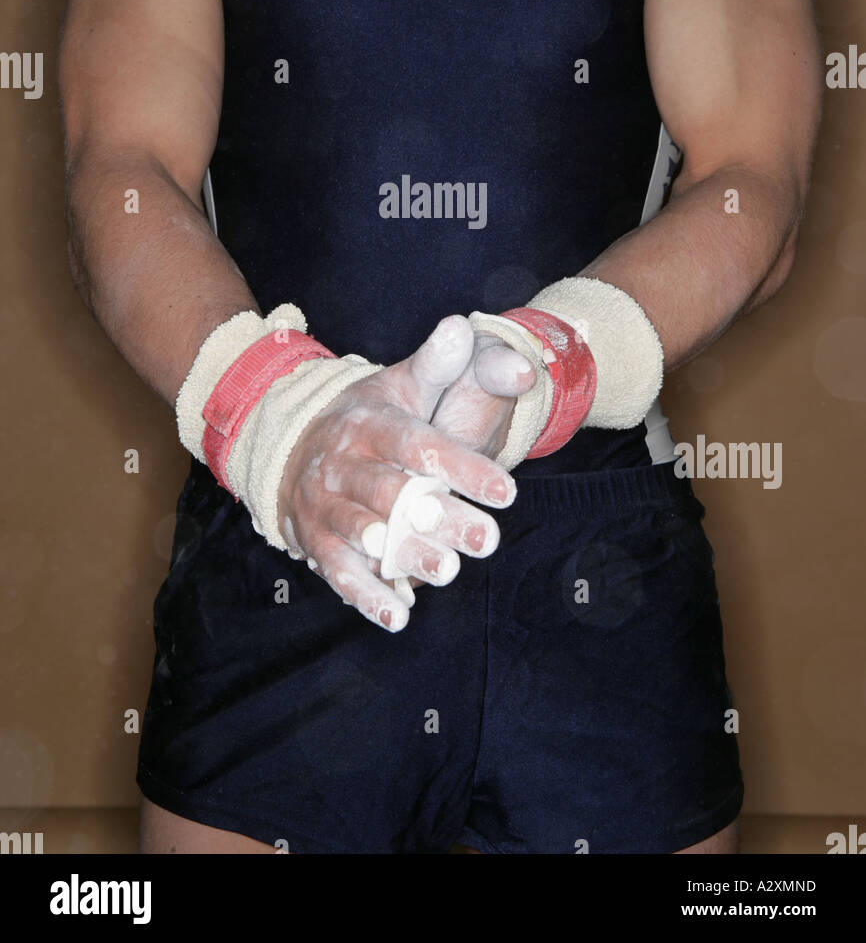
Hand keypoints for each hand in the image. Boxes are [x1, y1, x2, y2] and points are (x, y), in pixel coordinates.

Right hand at [277, 316, 518, 631]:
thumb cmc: (370, 417)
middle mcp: (342, 463)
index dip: (459, 466)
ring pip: (363, 532)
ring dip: (403, 554)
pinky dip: (365, 594)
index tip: (507, 491)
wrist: (296, 446)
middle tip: (488, 541)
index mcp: (368, 421)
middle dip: (438, 517)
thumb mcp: (402, 382)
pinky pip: (337, 570)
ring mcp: (324, 503)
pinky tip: (399, 615)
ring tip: (446, 572)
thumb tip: (462, 327)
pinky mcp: (315, 540)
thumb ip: (439, 363)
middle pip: (391, 493)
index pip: (416, 443)